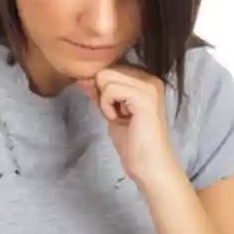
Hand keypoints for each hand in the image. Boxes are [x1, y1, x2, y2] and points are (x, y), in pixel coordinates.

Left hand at [77, 66, 181, 186]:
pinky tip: (121, 119)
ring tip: (120, 117)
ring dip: (105, 101)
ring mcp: (148, 85)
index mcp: (145, 79)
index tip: (113, 110)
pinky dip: (107, 106)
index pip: (110, 68)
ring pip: (105, 77)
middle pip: (106, 70)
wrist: (150, 165)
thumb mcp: (111, 112)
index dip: (102, 89)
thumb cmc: (133, 143)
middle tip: (117, 114)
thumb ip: (100, 94)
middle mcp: (150, 78)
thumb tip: (83, 78)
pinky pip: (110, 89)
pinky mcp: (144, 96)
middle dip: (102, 94)